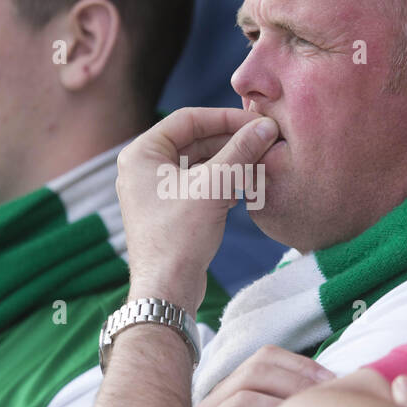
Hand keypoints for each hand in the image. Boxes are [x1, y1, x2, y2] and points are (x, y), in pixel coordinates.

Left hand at [118, 107, 277, 309]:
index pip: (188, 120)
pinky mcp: (170, 211)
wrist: (167, 289)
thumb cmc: (180, 235)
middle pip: (195, 141)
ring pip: (200, 164)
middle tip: (265, 141)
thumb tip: (265, 126)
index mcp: (141, 153)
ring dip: (231, 163)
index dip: (225, 118)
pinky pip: (199, 185)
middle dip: (231, 142)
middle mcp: (143, 168)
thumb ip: (240, 152)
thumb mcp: (214, 187)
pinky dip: (223, 183)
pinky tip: (247, 187)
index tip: (257, 122)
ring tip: (261, 162)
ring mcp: (156, 191)